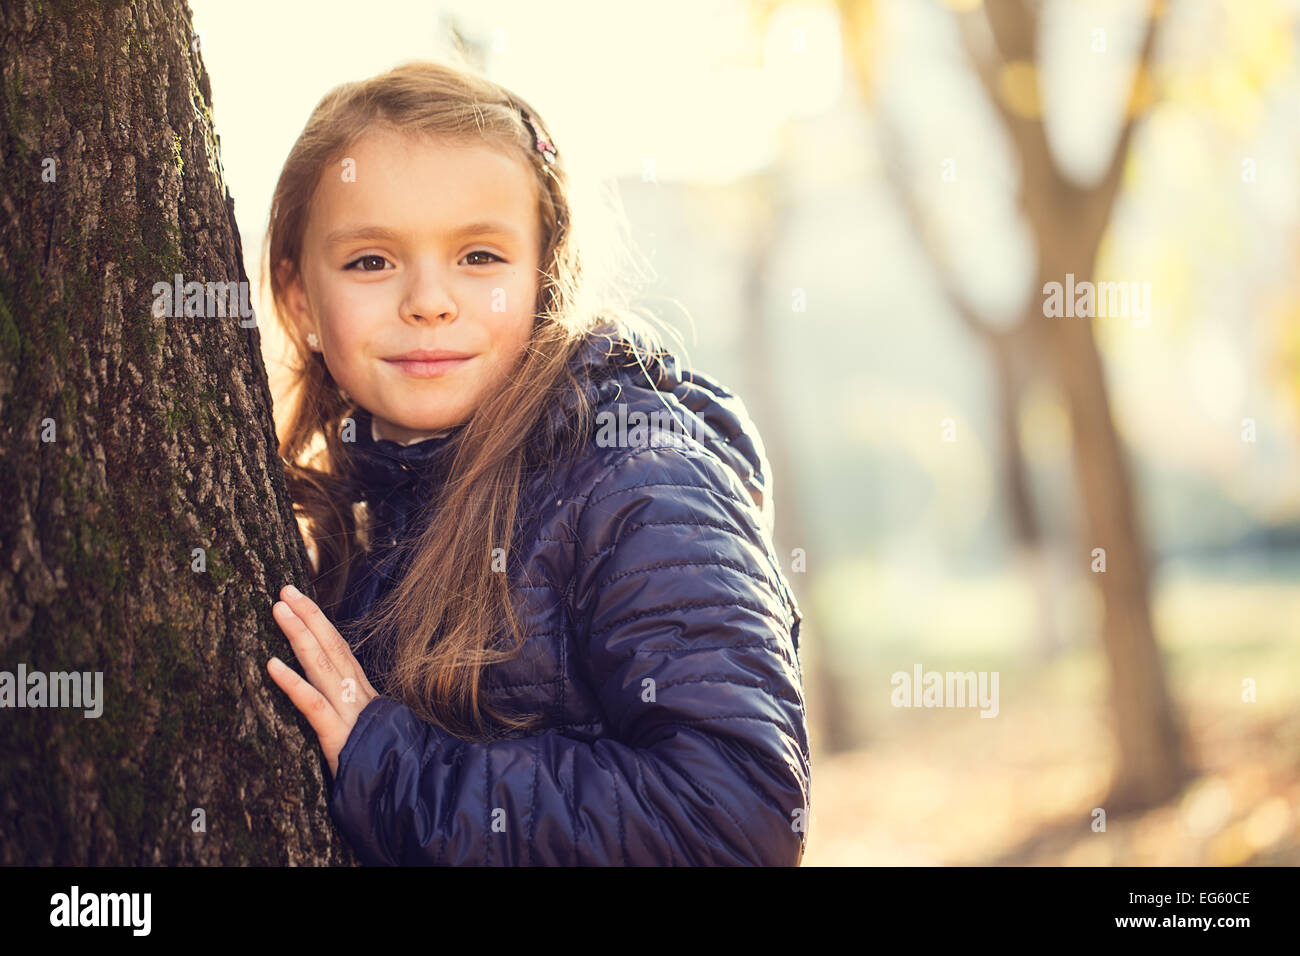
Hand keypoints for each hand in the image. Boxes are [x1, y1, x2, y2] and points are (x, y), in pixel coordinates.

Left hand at [266, 584, 377, 777]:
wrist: (409, 793)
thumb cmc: (385, 768)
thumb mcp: (370, 735)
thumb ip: (355, 716)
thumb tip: (339, 700)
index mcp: (364, 694)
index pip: (341, 650)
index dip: (321, 624)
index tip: (301, 601)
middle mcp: (358, 696)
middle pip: (332, 647)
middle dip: (309, 615)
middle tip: (284, 589)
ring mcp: (349, 713)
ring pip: (322, 665)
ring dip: (299, 634)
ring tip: (278, 609)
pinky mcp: (337, 736)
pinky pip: (312, 704)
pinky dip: (291, 683)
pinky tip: (270, 663)